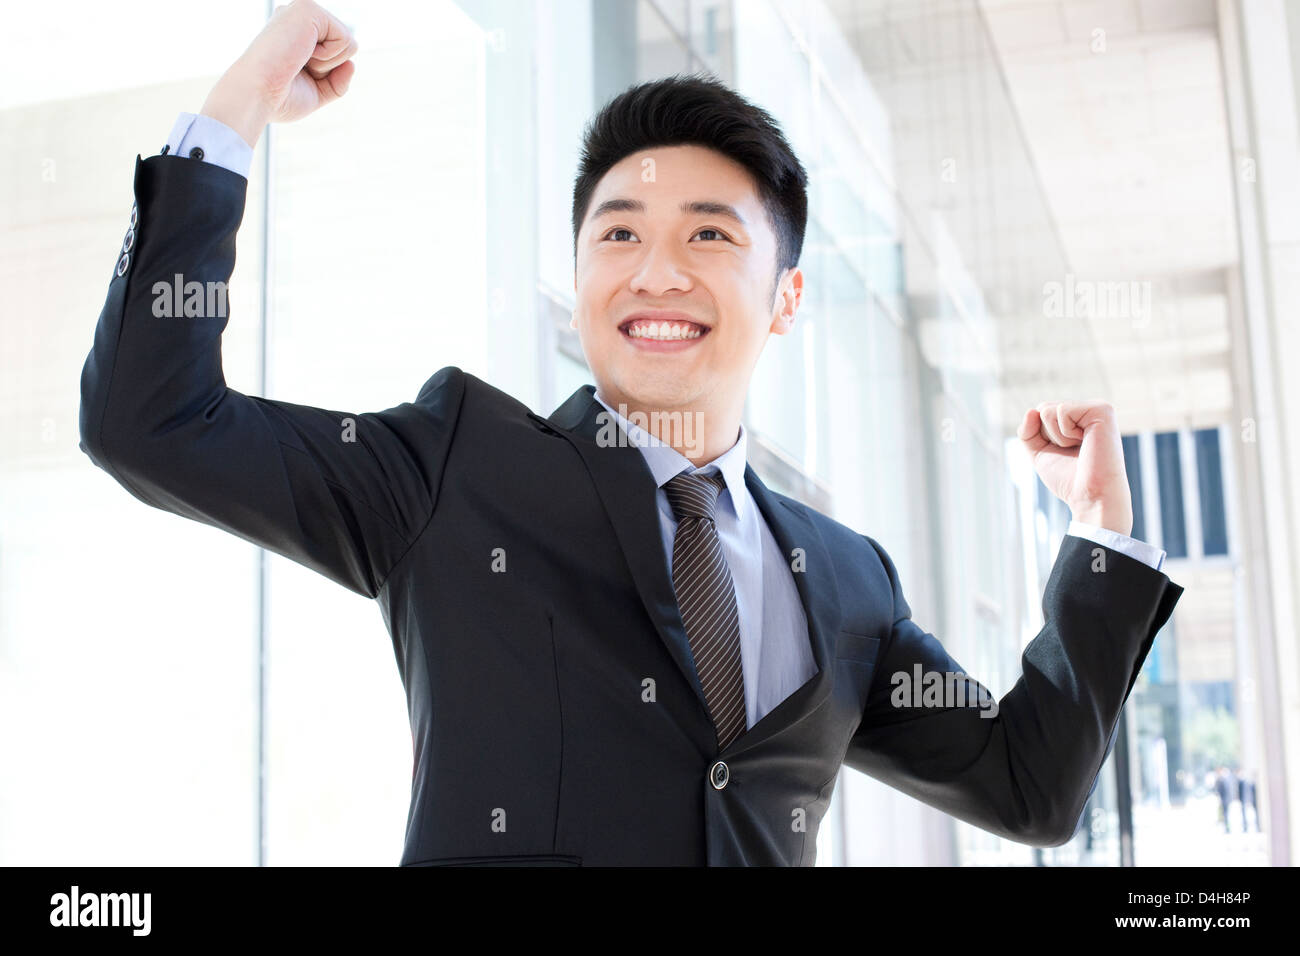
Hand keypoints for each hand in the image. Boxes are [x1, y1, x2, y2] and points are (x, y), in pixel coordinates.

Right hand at [199, 0, 357, 148]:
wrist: (257, 94)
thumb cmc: (278, 97)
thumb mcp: (316, 92)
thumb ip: (337, 81)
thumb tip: (352, 64)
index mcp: (297, 32)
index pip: (336, 54)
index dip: (325, 75)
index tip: (294, 76)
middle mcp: (300, 17)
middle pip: (346, 48)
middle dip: (329, 69)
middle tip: (297, 69)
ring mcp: (304, 9)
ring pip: (350, 43)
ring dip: (329, 64)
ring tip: (298, 60)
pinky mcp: (309, 8)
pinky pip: (346, 40)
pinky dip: (328, 57)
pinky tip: (303, 54)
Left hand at [1017, 401, 1133, 535]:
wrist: (1091, 497)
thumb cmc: (1069, 479)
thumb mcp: (1039, 454)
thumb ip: (1028, 432)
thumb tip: (1031, 410)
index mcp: (1078, 419)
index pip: (1040, 413)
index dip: (1041, 437)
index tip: (1064, 454)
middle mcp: (1088, 410)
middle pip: (1042, 408)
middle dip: (1046, 435)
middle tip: (1072, 452)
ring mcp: (1097, 408)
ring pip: (1048, 409)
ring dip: (1056, 436)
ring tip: (1080, 448)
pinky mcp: (1102, 410)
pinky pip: (1061, 410)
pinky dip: (1065, 432)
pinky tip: (1086, 442)